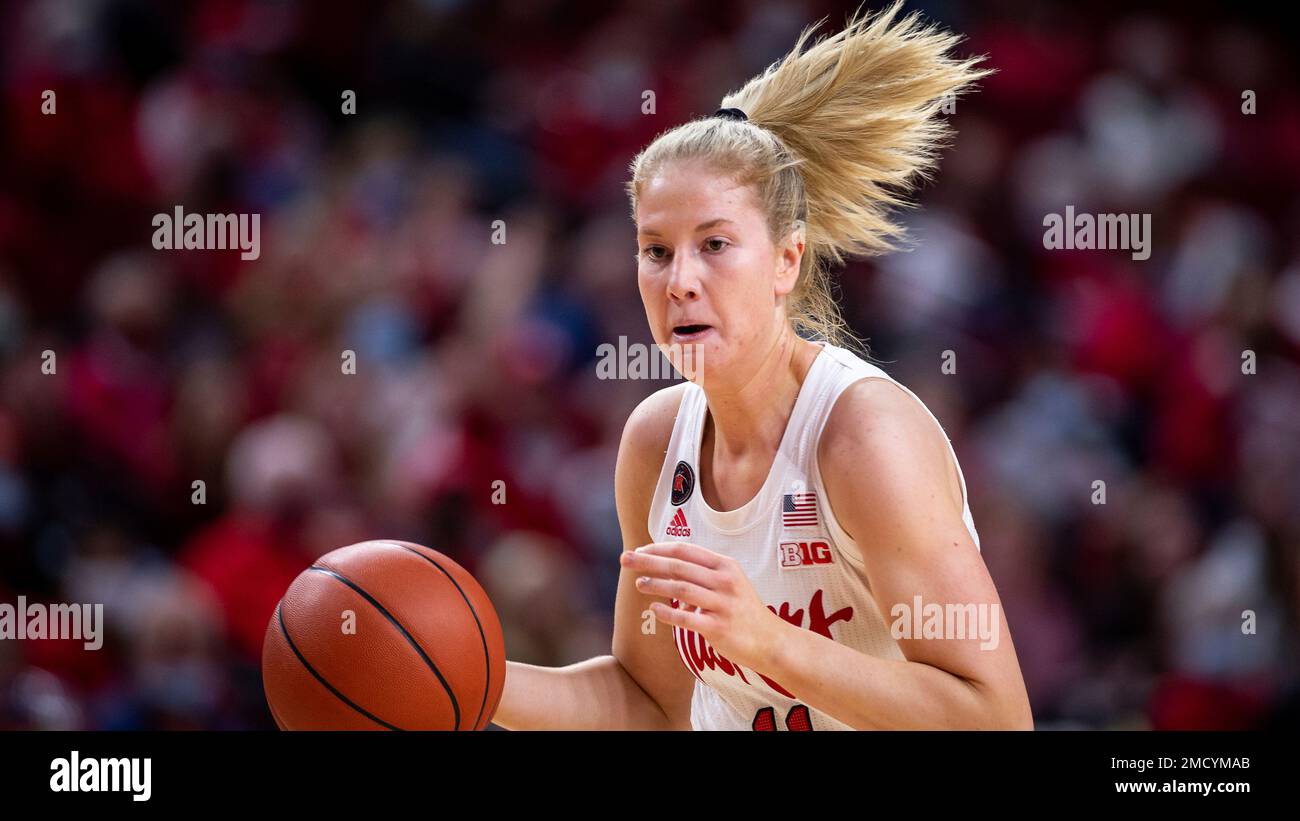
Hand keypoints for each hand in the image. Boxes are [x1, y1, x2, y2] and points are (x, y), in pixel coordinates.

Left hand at [620, 541, 783, 671]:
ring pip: (681, 589)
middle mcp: (724, 581)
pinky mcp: (719, 628)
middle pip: (678, 566)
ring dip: (655, 584)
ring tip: (638, 584)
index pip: (685, 550)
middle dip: (648, 561)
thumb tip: (666, 565)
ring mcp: (723, 604)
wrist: (771, 641)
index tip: (639, 551)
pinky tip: (654, 609)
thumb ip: (703, 572)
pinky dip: (668, 613)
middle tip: (624, 559)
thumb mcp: (730, 582)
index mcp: (725, 566)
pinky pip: (687, 619)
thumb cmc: (744, 610)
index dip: (659, 549)